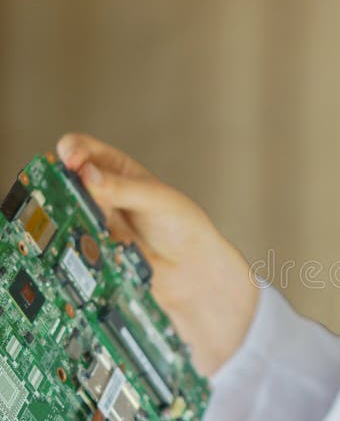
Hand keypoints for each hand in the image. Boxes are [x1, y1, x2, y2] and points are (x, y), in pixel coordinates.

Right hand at [57, 133, 258, 375]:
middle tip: (78, 196)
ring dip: (71, 216)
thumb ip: (122, 188)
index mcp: (114, 170)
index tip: (73, 162)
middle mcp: (97, 194)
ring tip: (95, 225)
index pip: (82, 150)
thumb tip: (87, 176)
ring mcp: (91, 222)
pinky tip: (96, 248)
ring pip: (64, 213)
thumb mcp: (157, 199)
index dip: (72, 151)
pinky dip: (76, 243)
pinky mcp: (90, 250)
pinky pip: (72, 244)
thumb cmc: (182, 226)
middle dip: (65, 186)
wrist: (193, 270)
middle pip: (64, 181)